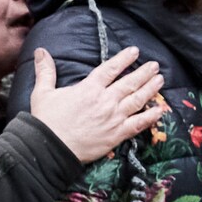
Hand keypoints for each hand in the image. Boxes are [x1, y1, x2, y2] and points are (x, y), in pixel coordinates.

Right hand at [27, 45, 167, 162]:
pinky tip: (160, 110)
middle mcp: (105, 101)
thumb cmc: (46, 122)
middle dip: (144, 73)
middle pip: (130, 83)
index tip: (135, 51)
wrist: (50, 150)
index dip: (124, 59)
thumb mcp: (42, 93)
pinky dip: (150, 117)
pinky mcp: (116, 135)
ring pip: (137, 100)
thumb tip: (41, 51)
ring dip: (150, 89)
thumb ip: (45, 71)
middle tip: (154, 65)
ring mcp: (113, 118)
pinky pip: (138, 124)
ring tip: (160, 80)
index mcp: (89, 88)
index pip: (111, 69)